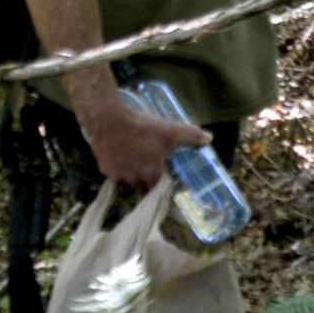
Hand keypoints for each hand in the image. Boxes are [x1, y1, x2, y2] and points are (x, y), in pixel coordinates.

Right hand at [80, 97, 206, 190]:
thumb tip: (209, 139)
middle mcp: (134, 180)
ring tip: (134, 158)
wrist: (110, 121)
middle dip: (145, 180)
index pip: (157, 190)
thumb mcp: (171, 130)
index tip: (161, 182)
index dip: (160, 187)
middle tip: (147, 167)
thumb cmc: (143, 128)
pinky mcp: (104, 169)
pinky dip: (118, 165)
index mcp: (152, 174)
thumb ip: (191, 135)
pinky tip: (120, 153)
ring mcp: (117, 176)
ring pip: (126, 180)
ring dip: (131, 173)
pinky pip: (113, 171)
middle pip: (141, 186)